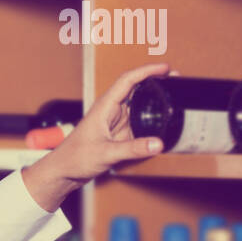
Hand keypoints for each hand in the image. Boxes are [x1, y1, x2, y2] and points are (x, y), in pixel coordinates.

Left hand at [21, 63, 170, 211]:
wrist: (62, 172)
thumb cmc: (74, 159)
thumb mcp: (105, 153)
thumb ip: (132, 149)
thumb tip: (159, 143)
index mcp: (104, 107)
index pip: (127, 80)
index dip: (147, 71)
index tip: (166, 68)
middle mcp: (111, 110)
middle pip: (136, 88)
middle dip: (156, 81)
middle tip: (178, 78)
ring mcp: (115, 121)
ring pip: (139, 105)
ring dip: (156, 99)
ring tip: (176, 94)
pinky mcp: (118, 133)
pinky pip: (139, 121)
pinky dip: (152, 117)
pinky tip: (164, 119)